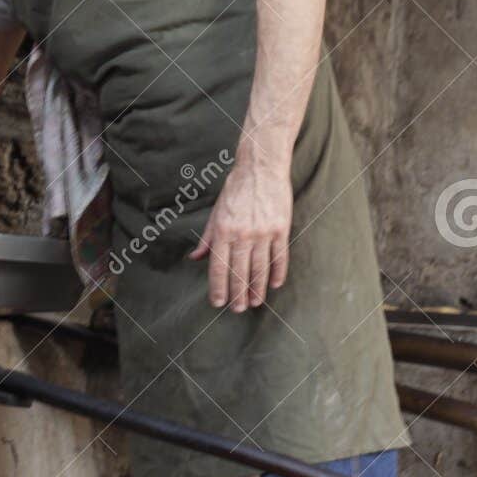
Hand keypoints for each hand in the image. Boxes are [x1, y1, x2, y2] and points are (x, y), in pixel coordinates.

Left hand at [188, 161, 291, 312]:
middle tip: (238, 309)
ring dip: (257, 289)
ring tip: (255, 303)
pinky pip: (279, 256)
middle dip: (238, 294)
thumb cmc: (236, 189)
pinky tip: (274, 285)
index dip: (218, 287)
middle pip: (240, 272)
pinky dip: (277, 272)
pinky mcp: (281, 228)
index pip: (218, 266)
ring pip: (260, 268)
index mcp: (223, 230)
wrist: (261, 167)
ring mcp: (263, 232)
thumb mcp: (216, 211)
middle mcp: (243, 233)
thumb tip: (195, 258)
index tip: (218, 303)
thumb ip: (207, 237)